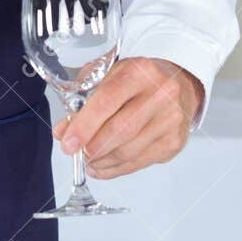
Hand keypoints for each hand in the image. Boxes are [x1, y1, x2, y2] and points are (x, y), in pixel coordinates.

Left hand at [52, 57, 203, 178]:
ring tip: (88, 159)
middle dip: (91, 147)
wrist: (178, 84)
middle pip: (119, 130)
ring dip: (102, 160)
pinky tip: (103, 166)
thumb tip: (63, 131)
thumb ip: (83, 99)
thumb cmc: (139, 80)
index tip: (68, 142)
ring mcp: (170, 119)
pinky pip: (139, 163)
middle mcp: (160, 94)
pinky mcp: (174, 141)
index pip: (107, 101)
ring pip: (128, 151)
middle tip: (76, 153)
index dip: (84, 126)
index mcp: (139, 71)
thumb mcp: (109, 75)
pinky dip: (116, 169)